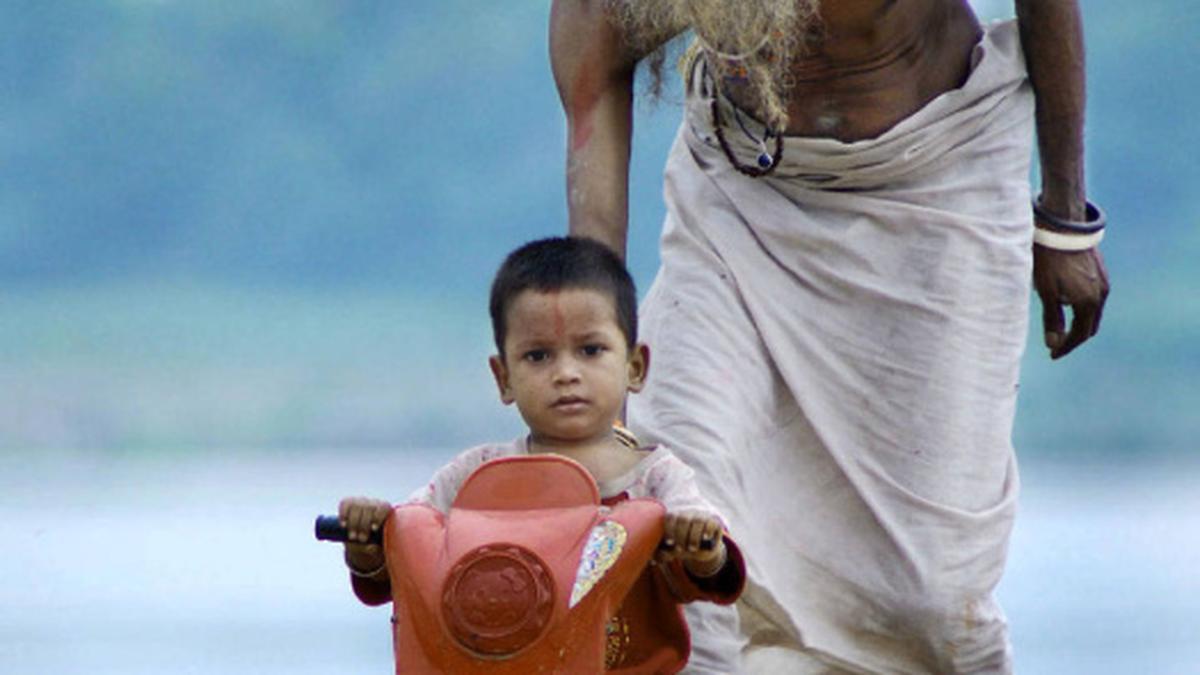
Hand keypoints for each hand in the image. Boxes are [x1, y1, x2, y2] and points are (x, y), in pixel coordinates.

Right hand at [338, 496, 391, 572]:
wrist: (361, 540)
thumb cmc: (374, 543)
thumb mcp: (377, 547)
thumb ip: (374, 548)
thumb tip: (371, 547)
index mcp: (386, 510)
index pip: (383, 507)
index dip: (378, 516)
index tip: (374, 529)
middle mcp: (374, 503)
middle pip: (369, 508)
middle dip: (363, 525)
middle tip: (361, 539)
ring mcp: (361, 502)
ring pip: (356, 506)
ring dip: (353, 522)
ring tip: (352, 537)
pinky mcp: (349, 502)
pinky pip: (345, 503)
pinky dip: (343, 514)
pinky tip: (343, 525)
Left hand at [657, 510, 725, 576]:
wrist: (703, 539)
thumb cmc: (683, 542)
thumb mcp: (673, 548)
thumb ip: (663, 553)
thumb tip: (652, 561)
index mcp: (675, 516)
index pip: (670, 517)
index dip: (669, 530)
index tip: (669, 543)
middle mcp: (688, 513)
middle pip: (683, 519)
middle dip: (681, 535)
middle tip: (681, 548)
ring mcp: (701, 516)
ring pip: (698, 520)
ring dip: (693, 536)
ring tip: (692, 548)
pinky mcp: (714, 521)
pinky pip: (711, 523)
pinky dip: (708, 530)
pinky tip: (705, 538)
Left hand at [1032, 243, 1108, 359]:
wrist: (1063, 226)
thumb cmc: (1050, 259)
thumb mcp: (1046, 291)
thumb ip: (1052, 318)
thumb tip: (1054, 343)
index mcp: (1089, 302)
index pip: (1080, 334)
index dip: (1066, 347)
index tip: (1053, 354)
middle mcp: (1101, 294)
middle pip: (1089, 325)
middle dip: (1074, 337)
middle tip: (1057, 344)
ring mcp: (1104, 282)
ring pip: (1093, 311)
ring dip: (1079, 322)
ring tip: (1061, 326)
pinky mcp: (1101, 271)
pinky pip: (1095, 297)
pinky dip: (1083, 307)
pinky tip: (1068, 303)